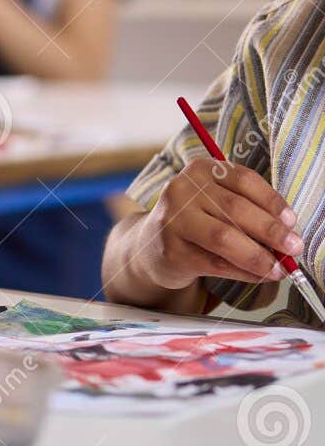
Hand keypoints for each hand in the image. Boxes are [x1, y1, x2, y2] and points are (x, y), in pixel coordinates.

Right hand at [125, 159, 300, 292]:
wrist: (151, 244)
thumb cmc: (196, 220)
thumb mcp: (216, 201)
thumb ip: (248, 210)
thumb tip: (286, 235)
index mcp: (199, 170)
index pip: (243, 179)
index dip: (272, 201)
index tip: (291, 220)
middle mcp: (181, 190)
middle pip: (236, 208)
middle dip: (271, 231)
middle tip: (294, 247)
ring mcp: (172, 220)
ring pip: (225, 238)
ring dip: (259, 256)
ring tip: (280, 268)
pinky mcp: (171, 251)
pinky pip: (215, 263)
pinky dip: (243, 272)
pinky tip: (259, 276)